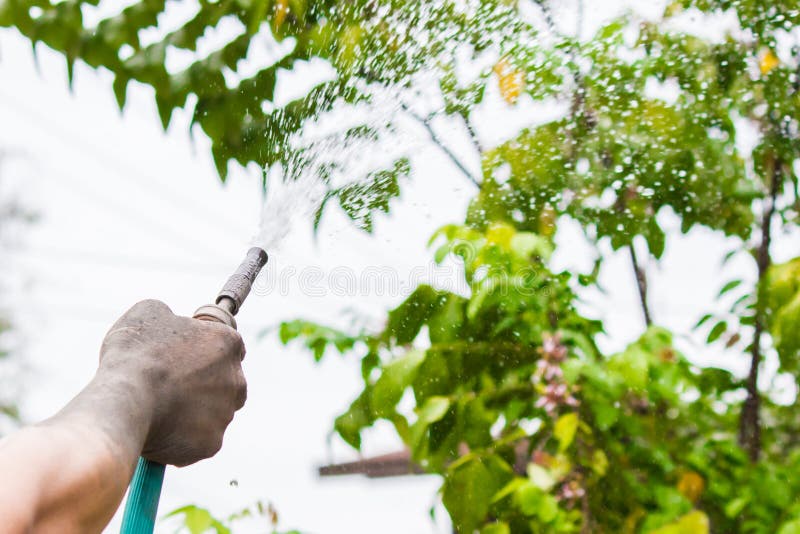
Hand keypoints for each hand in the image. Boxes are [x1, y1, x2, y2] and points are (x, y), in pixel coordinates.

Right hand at [98, 300, 246, 465]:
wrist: (124, 399)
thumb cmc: (135, 352)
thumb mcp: (150, 313)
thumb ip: (172, 318)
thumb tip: (170, 323)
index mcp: (228, 344)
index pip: (228, 346)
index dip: (205, 350)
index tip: (186, 354)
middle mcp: (236, 380)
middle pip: (224, 382)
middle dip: (202, 384)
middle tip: (169, 384)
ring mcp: (225, 414)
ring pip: (210, 414)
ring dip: (190, 412)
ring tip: (156, 407)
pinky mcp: (211, 444)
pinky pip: (197, 440)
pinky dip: (180, 439)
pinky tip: (157, 429)